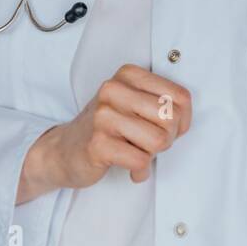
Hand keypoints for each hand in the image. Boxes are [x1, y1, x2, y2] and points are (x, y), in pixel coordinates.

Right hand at [16, 64, 191, 202]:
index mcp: (128, 74)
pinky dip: (140, 171)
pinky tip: (129, 168)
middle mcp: (114, 89)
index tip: (168, 129)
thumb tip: (183, 120)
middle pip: (170, 118)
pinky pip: (140, 161)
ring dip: (152, 155)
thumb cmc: (106, 128)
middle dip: (167, 138)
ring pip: (158, 141)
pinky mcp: (98, 144)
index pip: (180, 96)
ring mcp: (103, 116)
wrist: (63, 151)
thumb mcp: (133, 104)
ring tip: (137, 152)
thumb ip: (161, 104)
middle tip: (150, 144)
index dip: (182, 120)